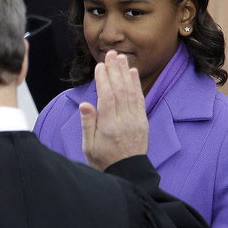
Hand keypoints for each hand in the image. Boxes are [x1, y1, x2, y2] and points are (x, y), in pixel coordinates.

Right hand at [80, 50, 147, 170]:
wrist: (127, 173)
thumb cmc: (103, 160)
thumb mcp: (89, 145)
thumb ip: (88, 124)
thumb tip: (85, 104)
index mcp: (109, 126)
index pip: (107, 97)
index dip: (103, 80)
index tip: (99, 66)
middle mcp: (125, 121)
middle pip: (120, 90)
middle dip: (115, 70)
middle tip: (111, 54)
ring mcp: (136, 120)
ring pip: (131, 92)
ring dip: (126, 73)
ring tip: (121, 58)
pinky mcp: (142, 121)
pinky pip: (139, 99)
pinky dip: (136, 84)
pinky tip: (133, 73)